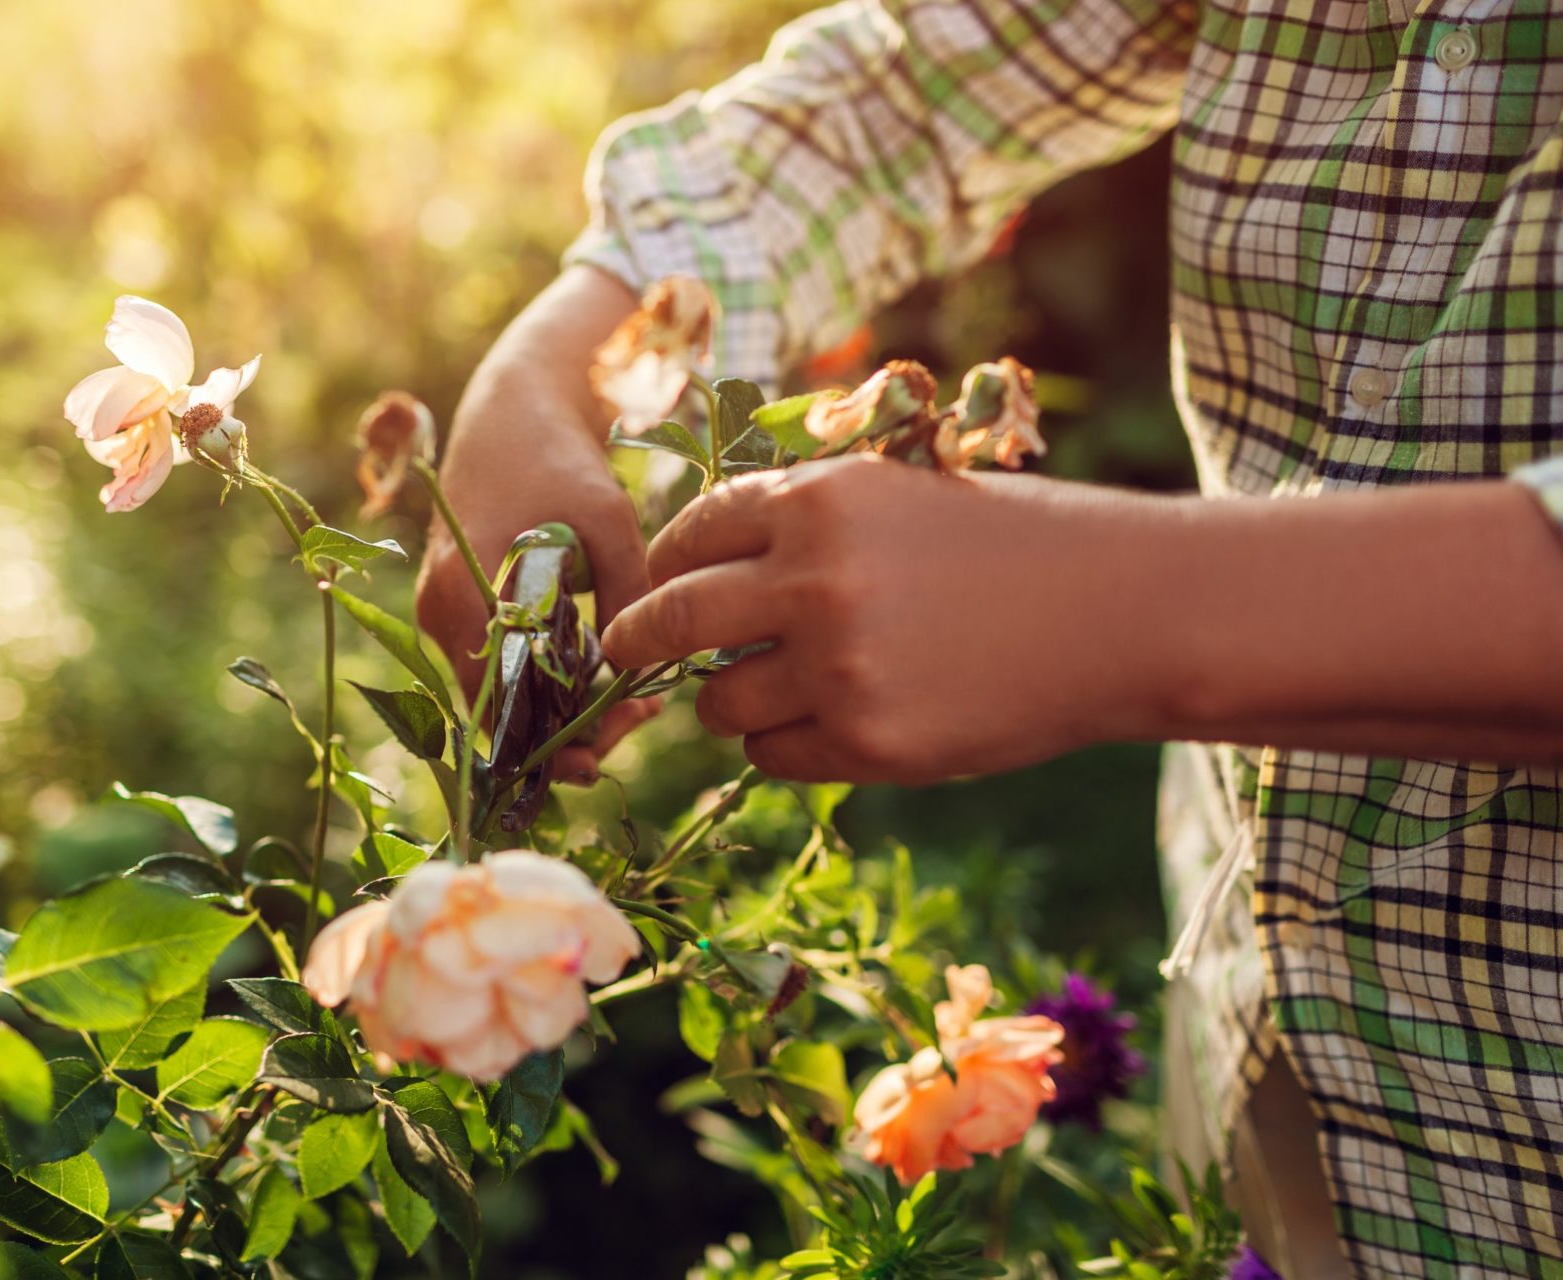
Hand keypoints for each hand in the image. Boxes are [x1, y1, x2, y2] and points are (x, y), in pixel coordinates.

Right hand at [414, 268, 660, 776]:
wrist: (513, 408)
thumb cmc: (558, 456)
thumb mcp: (607, 519)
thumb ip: (625, 593)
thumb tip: (640, 671)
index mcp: (459, 595)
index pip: (501, 708)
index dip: (564, 737)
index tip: (629, 723)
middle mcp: (439, 616)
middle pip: (499, 715)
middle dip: (571, 731)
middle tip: (641, 715)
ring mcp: (444, 615)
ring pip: (501, 697)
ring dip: (563, 710)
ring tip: (636, 698)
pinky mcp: (461, 609)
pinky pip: (501, 667)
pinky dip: (549, 682)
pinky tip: (604, 674)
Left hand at [600, 455, 1169, 783]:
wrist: (1124, 612)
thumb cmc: (1012, 544)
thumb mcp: (898, 493)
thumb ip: (802, 522)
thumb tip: (697, 564)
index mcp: (816, 500)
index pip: (689, 534)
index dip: (664, 564)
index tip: (653, 586)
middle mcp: (813, 580)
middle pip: (668, 620)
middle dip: (636, 640)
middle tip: (623, 653)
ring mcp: (837, 668)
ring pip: (719, 701)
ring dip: (729, 699)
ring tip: (779, 689)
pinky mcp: (868, 742)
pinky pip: (772, 755)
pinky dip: (784, 745)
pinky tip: (833, 722)